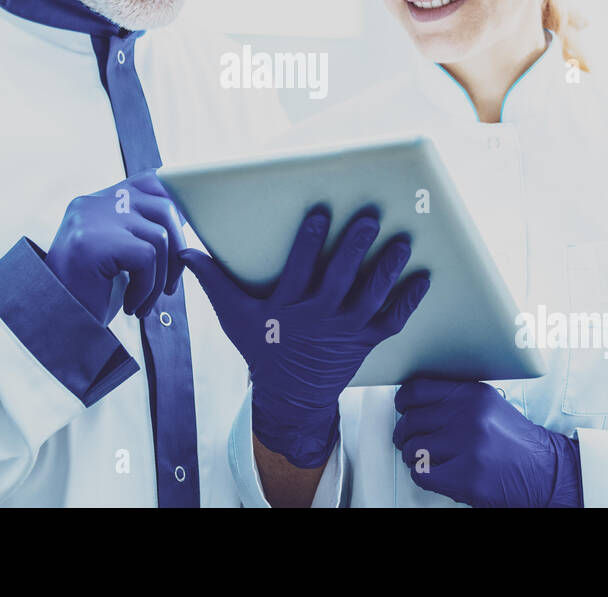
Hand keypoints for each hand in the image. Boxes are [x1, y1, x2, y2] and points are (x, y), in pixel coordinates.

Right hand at [45, 171, 186, 325]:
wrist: (54, 325)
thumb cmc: (89, 294)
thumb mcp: (118, 253)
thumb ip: (142, 228)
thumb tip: (188, 214)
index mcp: (98, 200)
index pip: (152, 182)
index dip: (175, 209)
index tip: (177, 245)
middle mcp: (93, 202)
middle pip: (164, 207)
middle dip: (177, 252)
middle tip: (169, 288)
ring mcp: (92, 219)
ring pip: (159, 235)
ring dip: (160, 278)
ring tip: (143, 303)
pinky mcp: (93, 242)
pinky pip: (146, 257)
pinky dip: (146, 287)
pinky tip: (130, 305)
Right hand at [181, 205, 429, 467]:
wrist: (290, 396)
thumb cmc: (262, 348)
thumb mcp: (234, 316)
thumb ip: (213, 281)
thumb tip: (185, 250)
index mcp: (285, 308)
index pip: (298, 268)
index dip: (309, 241)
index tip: (320, 212)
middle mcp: (318, 318)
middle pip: (340, 277)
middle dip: (355, 246)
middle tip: (370, 218)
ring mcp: (345, 331)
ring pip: (371, 295)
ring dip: (387, 268)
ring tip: (401, 241)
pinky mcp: (366, 341)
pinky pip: (392, 319)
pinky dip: (408, 300)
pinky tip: (422, 277)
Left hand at [394, 378, 582, 506]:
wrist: (547, 472)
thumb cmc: (517, 443)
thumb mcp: (489, 407)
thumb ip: (455, 401)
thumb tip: (415, 403)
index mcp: (473, 395)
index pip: (418, 390)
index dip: (403, 401)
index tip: (403, 409)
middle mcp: (470, 417)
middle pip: (411, 421)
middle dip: (404, 434)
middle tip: (408, 441)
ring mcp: (469, 448)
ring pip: (414, 448)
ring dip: (413, 457)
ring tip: (425, 459)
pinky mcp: (468, 478)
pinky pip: (423, 474)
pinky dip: (422, 476)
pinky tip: (434, 474)